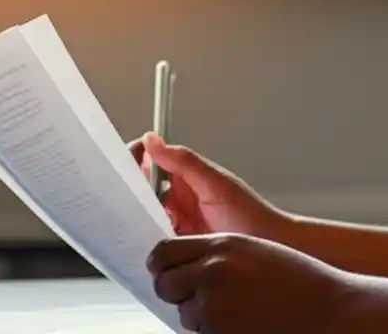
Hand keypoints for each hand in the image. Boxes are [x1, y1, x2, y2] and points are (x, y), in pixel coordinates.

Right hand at [130, 133, 292, 239]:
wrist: (269, 247)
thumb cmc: (250, 215)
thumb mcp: (216, 184)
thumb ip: (185, 162)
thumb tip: (152, 139)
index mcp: (187, 176)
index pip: (150, 160)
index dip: (134, 158)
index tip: (121, 165)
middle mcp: (179, 197)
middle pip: (141, 187)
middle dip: (127, 190)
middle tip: (118, 198)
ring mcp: (177, 221)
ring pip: (142, 214)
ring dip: (134, 216)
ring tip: (126, 220)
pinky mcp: (176, 244)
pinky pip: (151, 239)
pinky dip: (143, 239)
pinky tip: (138, 241)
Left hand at [148, 234, 352, 333]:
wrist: (328, 311)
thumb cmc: (300, 283)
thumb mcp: (256, 252)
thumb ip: (218, 255)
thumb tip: (185, 265)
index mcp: (222, 246)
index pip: (163, 252)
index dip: (162, 265)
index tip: (167, 271)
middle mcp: (212, 272)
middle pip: (163, 284)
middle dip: (176, 293)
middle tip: (198, 297)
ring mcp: (212, 306)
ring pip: (183, 313)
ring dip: (199, 316)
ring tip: (236, 312)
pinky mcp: (216, 333)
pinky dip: (213, 332)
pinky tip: (241, 324)